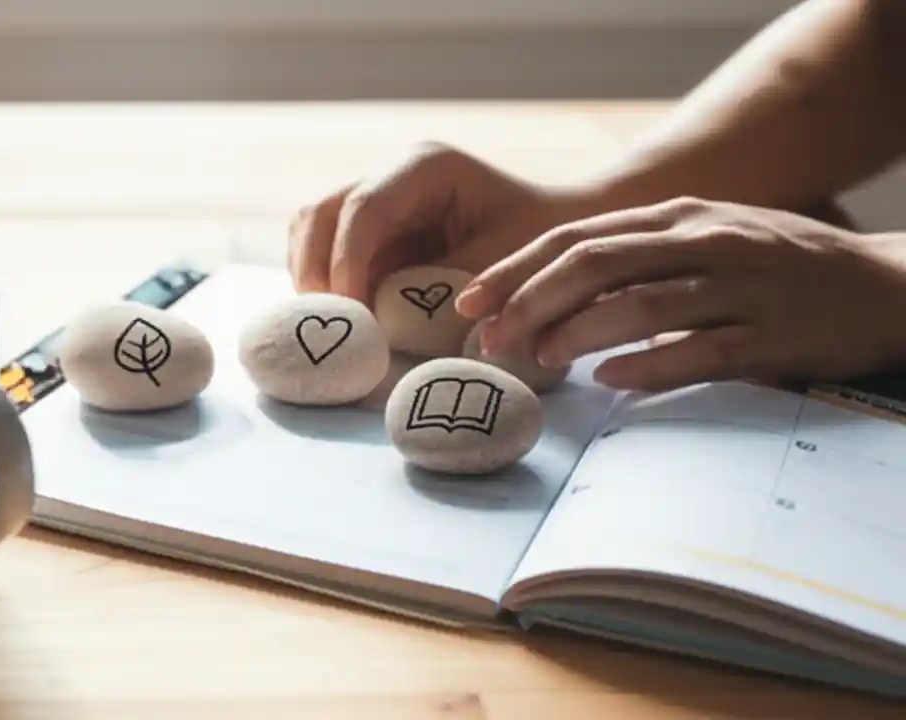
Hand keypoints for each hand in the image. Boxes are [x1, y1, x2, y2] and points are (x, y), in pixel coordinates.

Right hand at [287, 142, 599, 303]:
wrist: (560, 228)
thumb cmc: (540, 239)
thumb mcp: (501, 263)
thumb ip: (441, 291)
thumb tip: (383, 329)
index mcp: (425, 167)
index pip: (363, 210)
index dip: (345, 263)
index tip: (351, 314)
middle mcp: (391, 176)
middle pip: (321, 213)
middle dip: (314, 268)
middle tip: (327, 323)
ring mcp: (378, 202)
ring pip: (313, 229)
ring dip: (312, 277)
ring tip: (332, 325)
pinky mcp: (374, 233)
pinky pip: (328, 254)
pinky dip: (327, 285)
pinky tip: (344, 319)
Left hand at [457, 197, 905, 390]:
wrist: (880, 284)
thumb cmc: (772, 266)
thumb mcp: (703, 238)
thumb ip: (636, 255)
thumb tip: (548, 292)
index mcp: (678, 216)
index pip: (577, 236)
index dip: (516, 268)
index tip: (468, 300)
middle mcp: (703, 241)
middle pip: (596, 264)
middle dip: (530, 301)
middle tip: (489, 340)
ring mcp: (740, 286)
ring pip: (640, 305)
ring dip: (576, 333)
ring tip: (536, 360)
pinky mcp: (771, 335)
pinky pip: (699, 351)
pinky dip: (647, 366)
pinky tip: (608, 380)